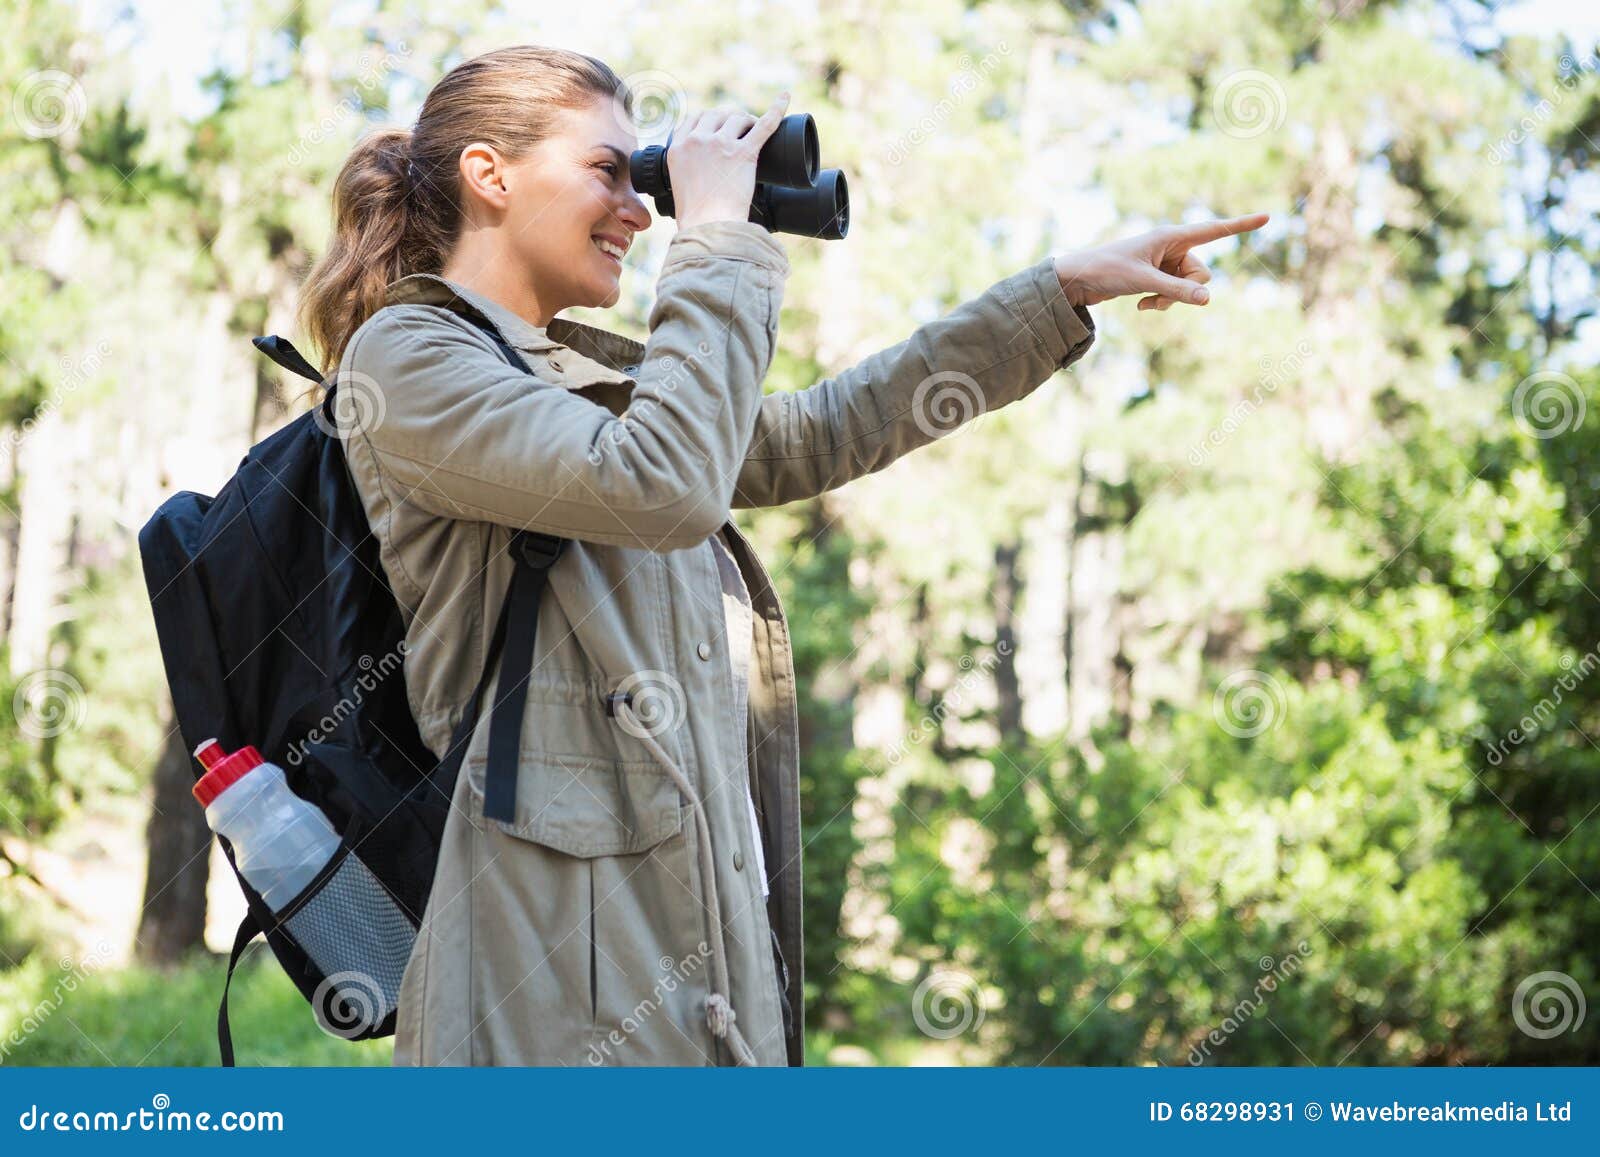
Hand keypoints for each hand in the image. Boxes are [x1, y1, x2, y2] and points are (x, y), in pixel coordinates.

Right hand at [670, 93, 790, 230]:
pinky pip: (764, 125)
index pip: (694, 118)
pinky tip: (785, 98)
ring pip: (737, 117)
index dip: (709, 120)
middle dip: (730, 118)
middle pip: (717, 114)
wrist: (707, 227)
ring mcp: (720, 145)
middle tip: (741, 130)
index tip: (717, 126)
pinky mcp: (743, 154)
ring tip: (754, 130)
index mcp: (678, 147)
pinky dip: (776, 109)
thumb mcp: (680, 185)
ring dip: (747, 120)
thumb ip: (687, 169)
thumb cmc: (696, 216)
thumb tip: (701, 173)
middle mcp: (698, 140)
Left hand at [1051, 214, 1269, 309]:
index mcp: (1172, 236)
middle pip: (1202, 272)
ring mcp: (1166, 264)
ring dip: (1171, 300)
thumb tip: (1208, 299)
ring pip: (1189, 287)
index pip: (1215, 230)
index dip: (1241, 225)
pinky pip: (1175, 294)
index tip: (1268, 216)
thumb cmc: (1108, 270)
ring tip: (1146, 302)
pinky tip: (1141, 305)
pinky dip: (1161, 302)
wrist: (1081, 279)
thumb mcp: (1144, 282)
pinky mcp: (1158, 277)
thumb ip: (1177, 291)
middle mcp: (1173, 247)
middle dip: (1187, 289)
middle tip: (1159, 294)